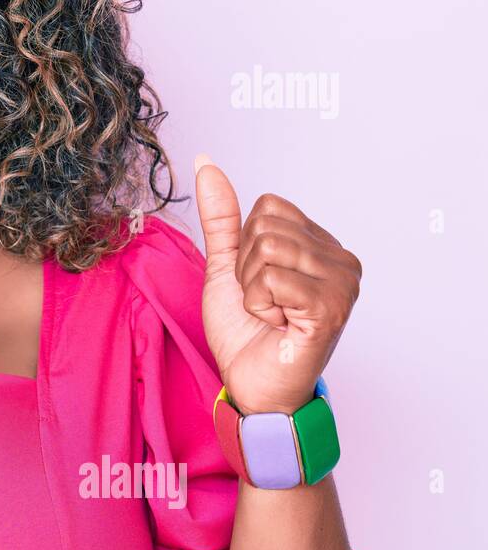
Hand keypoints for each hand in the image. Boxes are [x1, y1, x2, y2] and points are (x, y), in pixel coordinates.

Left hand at [193, 153, 360, 414]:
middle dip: (247, 269)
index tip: (258, 283)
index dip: (246, 247)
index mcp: (321, 244)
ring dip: (252, 289)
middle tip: (263, 303)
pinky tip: (279, 326)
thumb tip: (205, 163)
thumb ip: (221, 216)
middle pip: (265, 226)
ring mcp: (342, 283)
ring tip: (271, 314)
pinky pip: (271, 280)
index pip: (268, 206)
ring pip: (267, 250)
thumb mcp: (225, 266)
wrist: (252, 385)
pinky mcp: (332, 307)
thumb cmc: (245, 332)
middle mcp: (341, 259)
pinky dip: (259, 305)